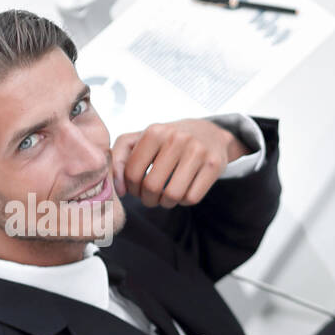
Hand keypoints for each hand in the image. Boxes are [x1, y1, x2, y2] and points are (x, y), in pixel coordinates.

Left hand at [111, 119, 249, 207]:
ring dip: (165, 203)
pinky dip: (184, 202)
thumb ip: (120, 158)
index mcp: (155, 131)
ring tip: (165, 198)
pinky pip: (192, 198)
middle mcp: (177, 139)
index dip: (131, 189)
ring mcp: (198, 151)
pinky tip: (183, 193)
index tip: (137, 190)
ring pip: (173, 195)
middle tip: (151, 198)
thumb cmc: (169, 140)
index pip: (132, 173)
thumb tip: (120, 190)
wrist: (210, 133)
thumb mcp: (141, 139)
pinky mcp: (214, 165)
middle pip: (152, 186)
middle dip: (148, 199)